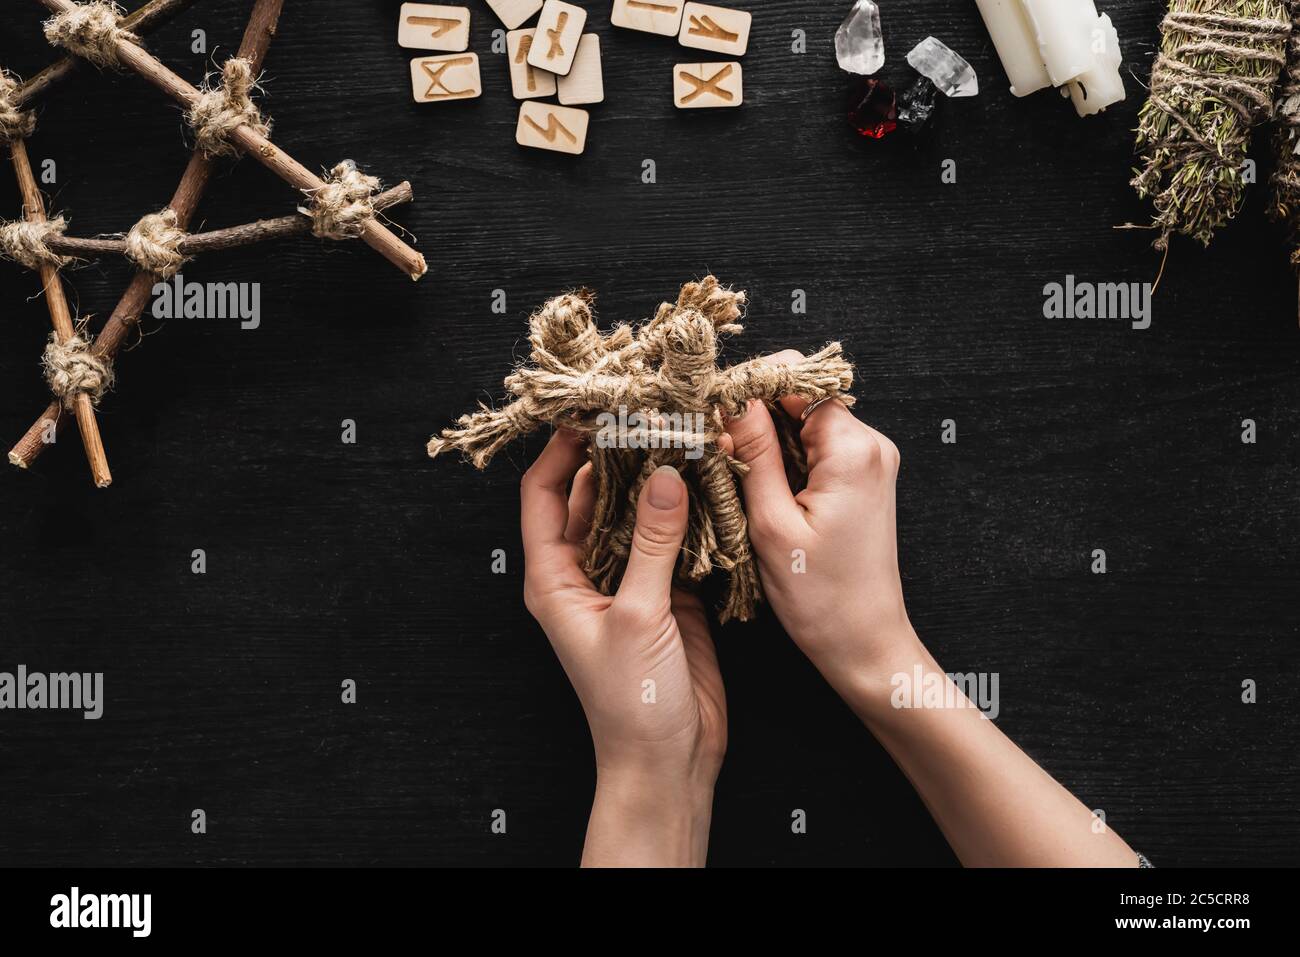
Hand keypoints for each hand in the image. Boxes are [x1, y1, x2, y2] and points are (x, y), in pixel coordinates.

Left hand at [520, 429, 725, 865]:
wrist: (669, 762)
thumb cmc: (633, 702)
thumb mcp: (638, 616)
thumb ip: (650, 543)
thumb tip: (663, 473)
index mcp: (554, 580)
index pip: (541, 497)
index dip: (559, 451)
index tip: (591, 411)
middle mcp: (584, 575)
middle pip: (589, 497)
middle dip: (615, 455)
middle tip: (648, 413)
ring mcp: (626, 582)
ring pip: (634, 515)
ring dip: (654, 480)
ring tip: (682, 435)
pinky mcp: (665, 594)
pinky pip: (670, 540)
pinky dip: (686, 512)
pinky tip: (709, 482)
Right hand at [723, 352, 918, 696]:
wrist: (866, 645)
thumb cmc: (821, 598)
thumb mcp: (772, 523)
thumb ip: (754, 452)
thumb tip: (731, 399)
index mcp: (853, 449)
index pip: (796, 380)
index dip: (750, 388)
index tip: (711, 409)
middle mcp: (871, 446)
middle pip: (801, 398)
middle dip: (755, 416)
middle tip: (716, 449)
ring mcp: (870, 463)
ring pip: (804, 424)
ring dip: (767, 441)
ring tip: (734, 475)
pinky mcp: (862, 481)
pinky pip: (816, 450)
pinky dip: (785, 461)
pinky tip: (760, 490)